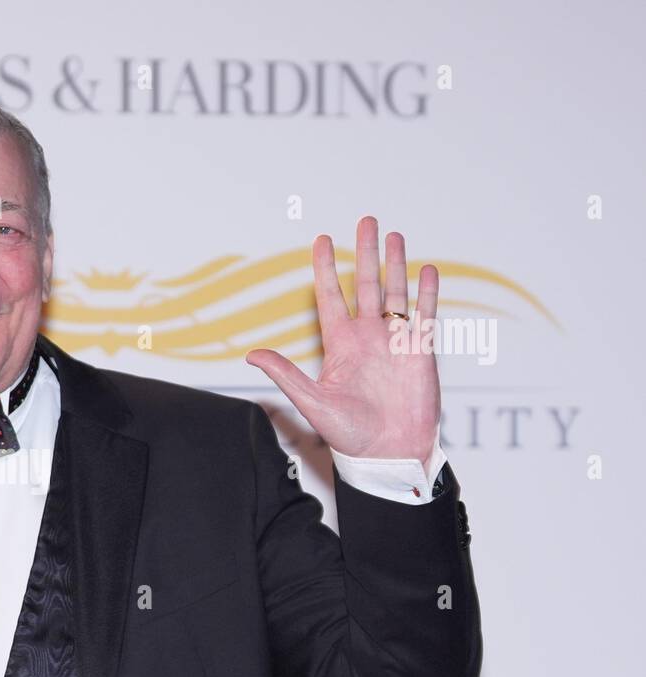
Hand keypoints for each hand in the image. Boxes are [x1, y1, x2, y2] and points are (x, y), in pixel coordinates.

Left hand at [245, 215, 439, 469]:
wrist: (387, 453)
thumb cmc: (348, 434)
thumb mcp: (311, 401)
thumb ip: (285, 374)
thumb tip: (251, 354)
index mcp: (339, 345)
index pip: (330, 297)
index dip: (326, 269)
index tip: (321, 239)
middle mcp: (367, 337)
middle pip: (366, 284)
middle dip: (366, 252)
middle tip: (365, 220)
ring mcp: (394, 341)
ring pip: (396, 292)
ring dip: (395, 264)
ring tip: (393, 235)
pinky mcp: (420, 351)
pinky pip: (425, 315)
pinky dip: (427, 292)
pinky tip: (428, 270)